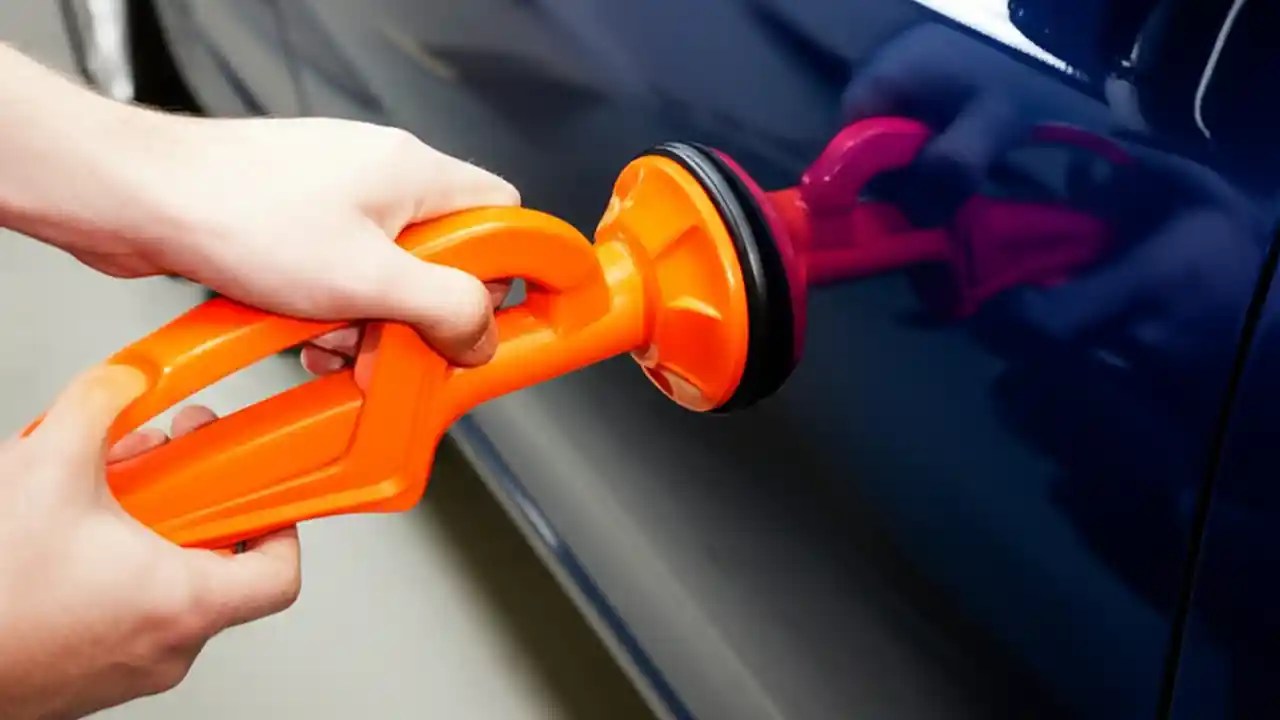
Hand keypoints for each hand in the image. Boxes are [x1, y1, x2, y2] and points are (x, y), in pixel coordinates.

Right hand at [0, 365, 300, 718]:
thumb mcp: (46, 465)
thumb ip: (100, 402)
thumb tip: (126, 379)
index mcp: (182, 603)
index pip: (279, 576)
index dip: (279, 526)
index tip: (260, 491)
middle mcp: (165, 647)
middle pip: (217, 568)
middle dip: (192, 503)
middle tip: (164, 465)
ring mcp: (127, 668)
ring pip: (166, 586)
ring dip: (146, 531)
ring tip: (99, 497)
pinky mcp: (88, 674)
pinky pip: (126, 611)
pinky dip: (113, 569)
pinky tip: (70, 535)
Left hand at [57, 113, 518, 367]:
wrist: (139, 198)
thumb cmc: (237, 212)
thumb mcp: (366, 279)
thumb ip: (444, 308)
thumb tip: (484, 335)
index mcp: (415, 174)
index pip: (503, 216)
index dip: (509, 271)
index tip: (506, 314)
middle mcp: (381, 180)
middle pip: (443, 261)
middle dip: (420, 317)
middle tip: (398, 348)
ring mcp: (337, 201)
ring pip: (387, 278)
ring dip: (368, 324)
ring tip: (332, 341)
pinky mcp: (297, 224)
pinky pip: (340, 279)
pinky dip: (329, 313)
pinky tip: (302, 332)